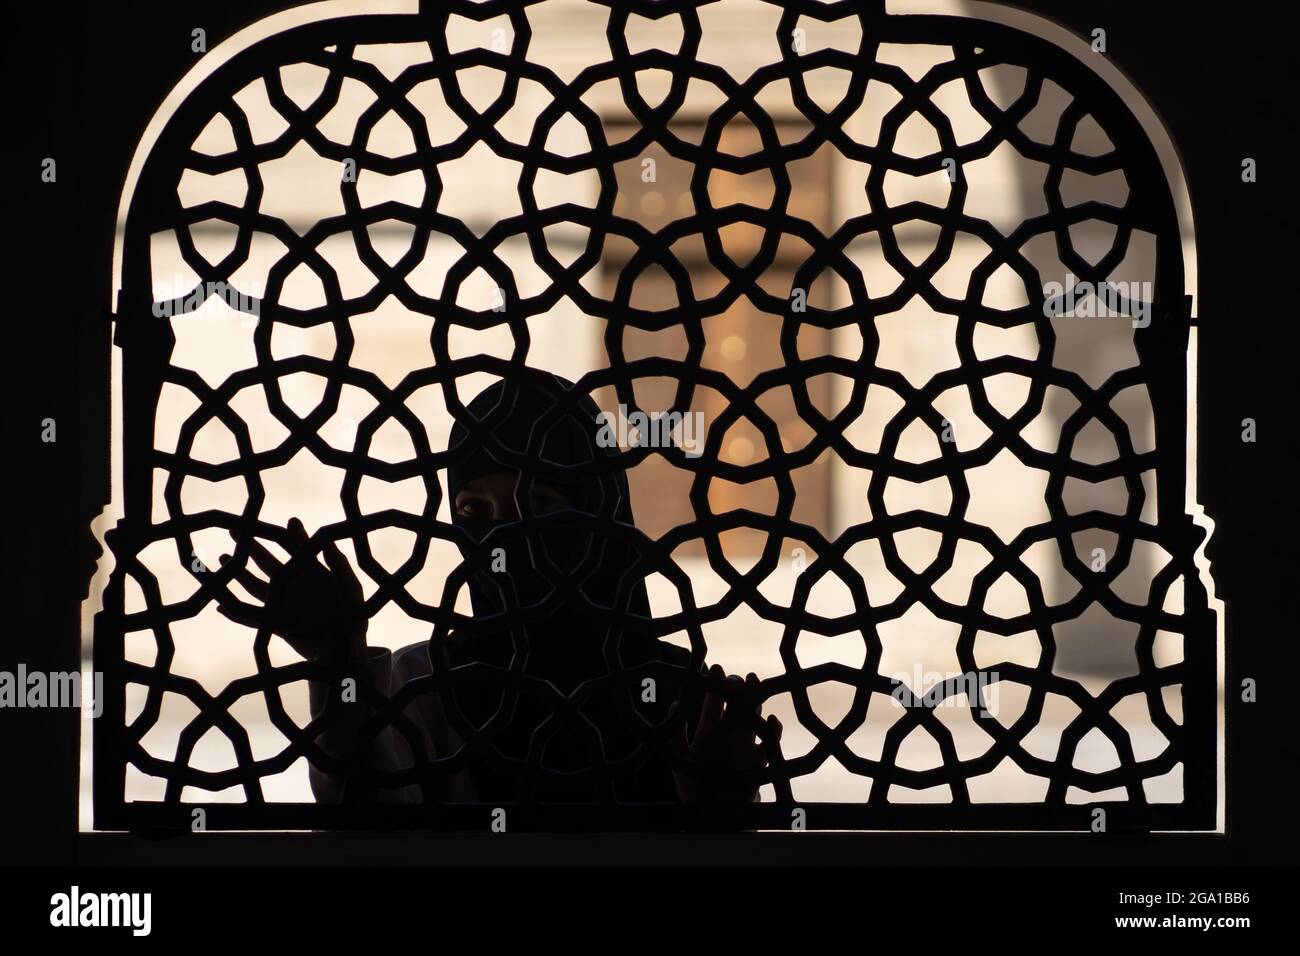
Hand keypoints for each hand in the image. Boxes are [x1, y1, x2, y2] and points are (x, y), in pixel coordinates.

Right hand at [218, 517, 367, 665]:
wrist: (347, 646)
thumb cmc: (354, 615)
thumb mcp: (350, 587)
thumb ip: (338, 564)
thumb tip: (325, 539)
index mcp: (311, 572)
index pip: (298, 548)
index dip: (294, 535)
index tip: (290, 523)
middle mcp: (293, 584)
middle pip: (268, 562)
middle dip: (252, 547)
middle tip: (236, 530)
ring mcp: (282, 603)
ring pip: (254, 586)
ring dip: (239, 574)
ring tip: (224, 559)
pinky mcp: (276, 623)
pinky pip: (251, 617)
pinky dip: (235, 613)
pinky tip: (221, 605)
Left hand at [673, 665, 781, 803]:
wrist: (715, 814)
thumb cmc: (695, 787)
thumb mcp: (680, 763)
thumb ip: (675, 738)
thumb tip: (673, 706)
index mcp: (709, 731)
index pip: (712, 703)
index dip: (713, 686)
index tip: (715, 669)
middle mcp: (729, 733)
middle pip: (735, 704)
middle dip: (737, 689)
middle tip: (737, 677)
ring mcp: (745, 744)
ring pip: (752, 716)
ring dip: (755, 701)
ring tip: (755, 684)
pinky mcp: (760, 760)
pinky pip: (770, 742)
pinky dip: (773, 731)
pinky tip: (771, 722)